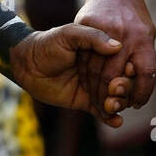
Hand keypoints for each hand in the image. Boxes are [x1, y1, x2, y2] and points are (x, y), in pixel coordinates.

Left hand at [9, 24, 131, 126]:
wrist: (26, 64)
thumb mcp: (69, 34)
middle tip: (117, 89)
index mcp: (101, 51)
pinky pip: (102, 113)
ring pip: (116, 98)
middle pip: (123, 81)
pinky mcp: (85, 102)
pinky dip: (111, 118)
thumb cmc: (48, 43)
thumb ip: (92, 37)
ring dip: (120, 103)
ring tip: (113, 105)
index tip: (129, 69)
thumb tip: (117, 46)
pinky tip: (116, 121)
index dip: (130, 67)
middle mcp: (101, 69)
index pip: (124, 61)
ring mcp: (94, 86)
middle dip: (125, 88)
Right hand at [75, 0, 155, 110]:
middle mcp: (124, 35)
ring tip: (98, 102)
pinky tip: (88, 86)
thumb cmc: (132, 16)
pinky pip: (84, 58)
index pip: (146, 74)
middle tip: (112, 107)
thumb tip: (137, 94)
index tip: (137, 104)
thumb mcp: (146, 33)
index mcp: (143, 38)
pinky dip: (85, 76)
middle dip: (112, 98)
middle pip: (116, 78)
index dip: (141, 93)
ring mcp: (103, 30)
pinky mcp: (85, 25)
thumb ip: (143, 61)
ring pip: (96, 71)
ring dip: (96, 91)